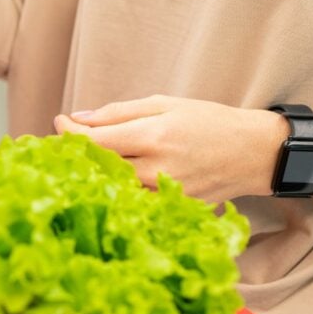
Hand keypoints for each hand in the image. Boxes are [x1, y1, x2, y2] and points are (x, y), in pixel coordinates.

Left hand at [54, 95, 288, 202]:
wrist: (253, 152)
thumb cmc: (207, 121)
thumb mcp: (164, 104)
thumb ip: (117, 112)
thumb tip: (78, 117)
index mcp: (152, 136)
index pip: (94, 141)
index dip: (69, 133)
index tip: (59, 121)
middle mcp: (155, 168)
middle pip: (97, 166)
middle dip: (76, 152)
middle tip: (66, 139)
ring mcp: (162, 194)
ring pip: (111, 186)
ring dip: (93, 172)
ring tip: (85, 157)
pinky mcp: (169, 209)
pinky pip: (131, 200)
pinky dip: (116, 187)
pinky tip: (111, 176)